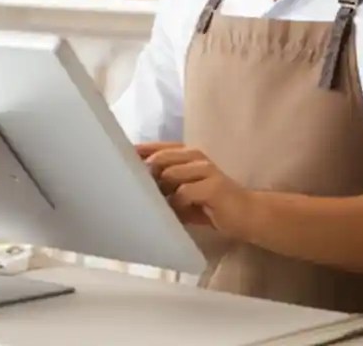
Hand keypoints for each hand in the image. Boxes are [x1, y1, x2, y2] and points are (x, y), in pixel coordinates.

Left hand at [136, 142, 255, 238]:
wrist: (246, 215)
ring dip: (161, 192)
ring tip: (161, 205)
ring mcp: (205, 169)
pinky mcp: (213, 186)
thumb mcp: (183, 193)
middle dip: (146, 174)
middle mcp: (195, 156)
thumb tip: (133, 186)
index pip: (156, 148)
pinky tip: (179, 213)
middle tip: (135, 190)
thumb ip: (164, 186)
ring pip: (169, 173)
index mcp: (186, 154)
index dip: (138, 153)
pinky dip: (176, 204)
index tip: (116, 159)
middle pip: (159, 158)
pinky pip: (183, 192)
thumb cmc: (210, 205)